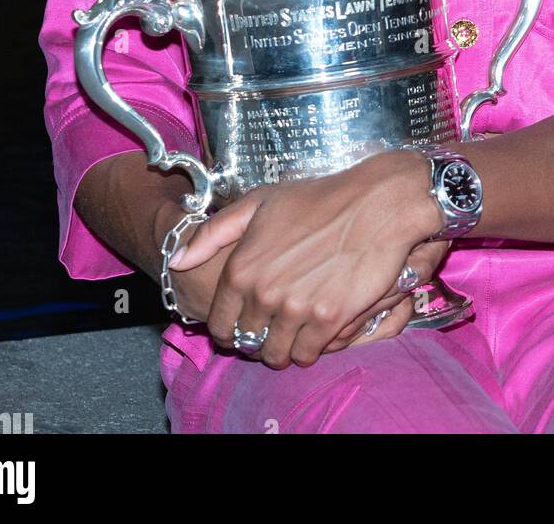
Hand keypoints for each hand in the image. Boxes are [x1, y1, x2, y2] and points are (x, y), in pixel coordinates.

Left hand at [166, 150, 438, 368]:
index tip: (246, 323)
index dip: (230, 329)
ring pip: (278, 354)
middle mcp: (263, 292)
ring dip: (284, 347)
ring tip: (296, 329)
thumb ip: (214, 233)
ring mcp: (296, 308)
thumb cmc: (318, 199)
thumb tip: (178, 260)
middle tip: (275, 325)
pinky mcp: (329, 319)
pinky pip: (310, 353)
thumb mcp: (259, 203)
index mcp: (241, 267)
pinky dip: (313, 346)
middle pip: (249, 343)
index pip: (220, 325)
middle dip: (259, 338)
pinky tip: (319, 326)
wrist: (375, 203)